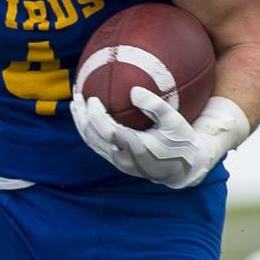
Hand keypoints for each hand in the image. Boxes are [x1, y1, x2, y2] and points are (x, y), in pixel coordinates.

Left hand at [73, 90, 250, 189]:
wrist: (184, 168)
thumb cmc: (181, 140)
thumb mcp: (175, 121)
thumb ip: (155, 106)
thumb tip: (133, 90)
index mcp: (136, 148)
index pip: (106, 130)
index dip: (95, 113)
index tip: (92, 96)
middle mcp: (124, 158)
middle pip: (92, 137)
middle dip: (81, 116)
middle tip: (77, 94)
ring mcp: (119, 163)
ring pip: (91, 143)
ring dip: (81, 123)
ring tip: (75, 103)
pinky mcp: (118, 163)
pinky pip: (96, 146)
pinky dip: (88, 130)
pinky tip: (87, 117)